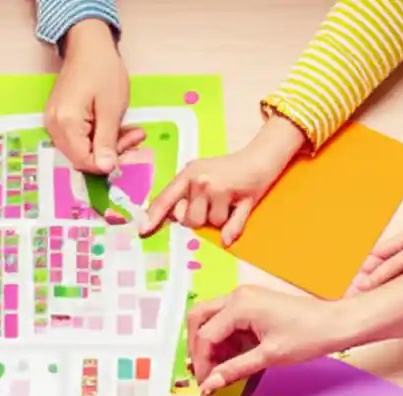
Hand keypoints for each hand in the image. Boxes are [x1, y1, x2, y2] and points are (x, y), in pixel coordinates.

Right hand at [45, 19, 144, 173]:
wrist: (88, 44)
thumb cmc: (102, 69)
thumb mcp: (111, 107)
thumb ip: (107, 141)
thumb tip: (106, 169)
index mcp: (65, 123)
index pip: (84, 161)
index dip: (108, 163)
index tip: (130, 148)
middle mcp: (54, 127)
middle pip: (82, 157)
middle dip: (110, 153)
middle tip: (135, 136)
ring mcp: (55, 123)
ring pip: (83, 149)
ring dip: (107, 145)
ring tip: (130, 130)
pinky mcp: (60, 120)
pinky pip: (80, 139)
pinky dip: (99, 136)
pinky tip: (115, 126)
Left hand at [142, 115, 303, 242]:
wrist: (260, 158)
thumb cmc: (229, 171)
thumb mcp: (203, 176)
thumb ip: (186, 196)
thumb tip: (176, 218)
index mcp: (187, 174)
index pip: (166, 198)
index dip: (154, 216)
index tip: (143, 230)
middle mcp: (199, 180)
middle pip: (190, 220)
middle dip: (201, 218)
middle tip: (214, 202)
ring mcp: (217, 187)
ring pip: (210, 223)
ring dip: (219, 219)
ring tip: (228, 202)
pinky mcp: (234, 195)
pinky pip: (228, 226)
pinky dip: (231, 231)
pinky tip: (232, 225)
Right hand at [186, 285, 349, 394]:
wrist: (336, 324)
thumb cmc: (309, 335)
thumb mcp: (269, 357)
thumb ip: (235, 370)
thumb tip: (210, 383)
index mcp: (240, 305)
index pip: (205, 335)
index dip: (201, 362)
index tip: (205, 383)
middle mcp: (237, 296)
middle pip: (198, 319)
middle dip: (197, 347)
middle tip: (204, 372)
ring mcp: (244, 298)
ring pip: (210, 319)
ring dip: (209, 344)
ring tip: (219, 368)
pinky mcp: (252, 305)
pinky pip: (226, 321)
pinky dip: (224, 340)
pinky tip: (232, 359)